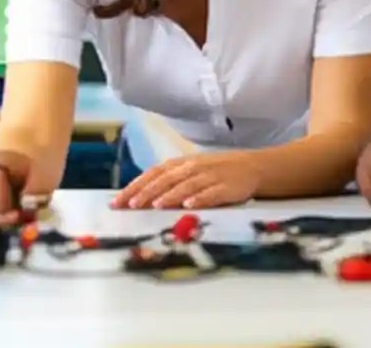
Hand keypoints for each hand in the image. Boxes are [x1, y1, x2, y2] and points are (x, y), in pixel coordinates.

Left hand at [111, 152, 259, 209]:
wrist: (252, 167)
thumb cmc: (215, 172)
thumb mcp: (191, 172)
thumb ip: (169, 183)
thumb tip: (140, 198)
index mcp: (181, 164)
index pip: (153, 173)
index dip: (135, 186)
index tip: (118, 201)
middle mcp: (193, 167)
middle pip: (166, 179)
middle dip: (147, 192)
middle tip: (131, 205)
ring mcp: (210, 176)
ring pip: (186, 185)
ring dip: (170, 195)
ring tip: (155, 205)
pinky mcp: (227, 187)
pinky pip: (212, 192)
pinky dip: (200, 198)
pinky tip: (189, 205)